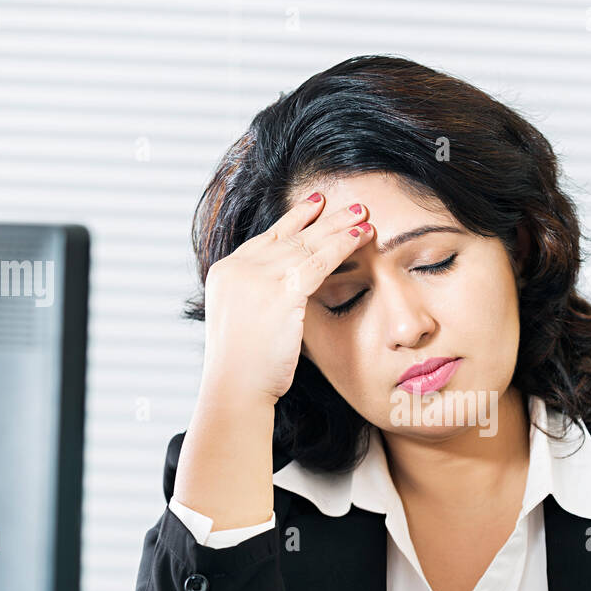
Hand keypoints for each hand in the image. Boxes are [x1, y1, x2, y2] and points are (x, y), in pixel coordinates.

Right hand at [200, 191, 374, 405]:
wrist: (235, 387)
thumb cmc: (245, 368)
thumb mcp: (245, 322)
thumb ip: (261, 297)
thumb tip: (287, 290)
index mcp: (226, 272)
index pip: (267, 238)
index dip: (294, 219)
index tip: (315, 205)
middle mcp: (239, 268)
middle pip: (289, 235)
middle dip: (323, 218)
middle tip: (348, 203)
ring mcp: (257, 277)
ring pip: (307, 244)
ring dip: (340, 227)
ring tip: (364, 214)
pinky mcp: (280, 291)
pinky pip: (319, 261)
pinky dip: (342, 246)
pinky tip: (362, 236)